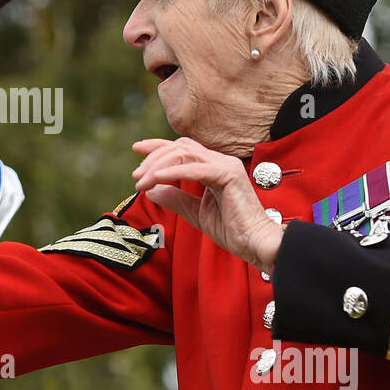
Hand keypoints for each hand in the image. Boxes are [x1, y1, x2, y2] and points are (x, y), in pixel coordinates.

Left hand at [132, 137, 284, 273]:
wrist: (254, 243)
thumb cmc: (231, 229)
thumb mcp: (195, 212)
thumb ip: (175, 199)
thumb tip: (152, 190)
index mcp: (213, 167)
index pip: (183, 148)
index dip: (158, 147)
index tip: (136, 150)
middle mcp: (220, 161)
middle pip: (181, 147)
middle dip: (153, 157)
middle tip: (136, 175)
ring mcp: (226, 165)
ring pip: (185, 154)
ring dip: (158, 166)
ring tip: (141, 181)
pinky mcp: (229, 175)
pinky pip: (195, 169)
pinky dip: (173, 172)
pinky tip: (156, 179)